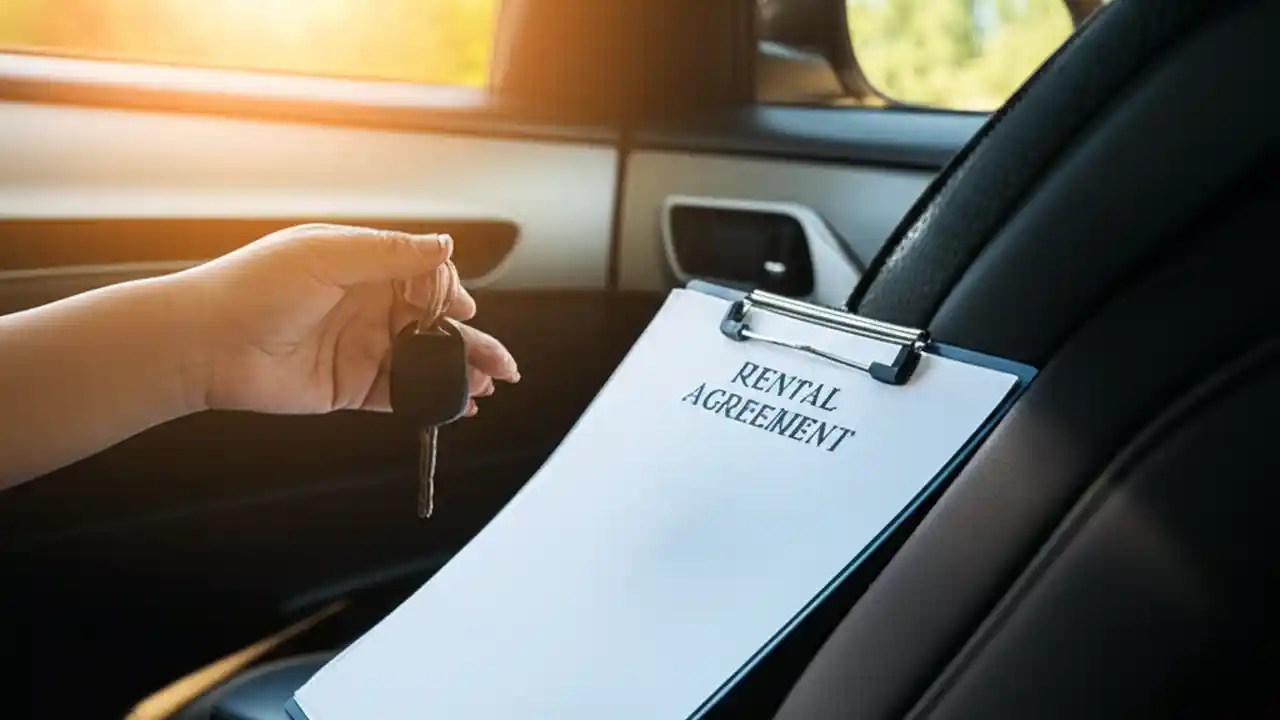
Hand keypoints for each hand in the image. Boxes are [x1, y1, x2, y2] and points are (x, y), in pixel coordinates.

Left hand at [182, 223, 518, 414]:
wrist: (204, 344)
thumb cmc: (254, 288)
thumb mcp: (327, 255)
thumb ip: (391, 253)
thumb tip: (445, 246)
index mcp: (364, 267)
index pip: (425, 279)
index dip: (450, 295)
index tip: (461, 310)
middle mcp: (367, 307)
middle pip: (434, 325)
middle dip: (471, 342)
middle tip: (501, 363)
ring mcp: (361, 348)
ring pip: (424, 362)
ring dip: (459, 373)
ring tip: (488, 385)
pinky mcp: (350, 387)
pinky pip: (400, 395)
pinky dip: (431, 401)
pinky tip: (458, 406)